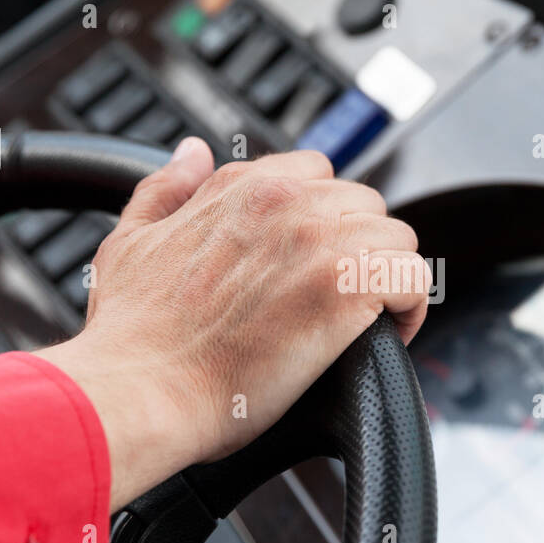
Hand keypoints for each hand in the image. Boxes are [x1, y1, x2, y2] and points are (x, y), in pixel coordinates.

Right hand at [34, 137, 430, 510]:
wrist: (139, 391)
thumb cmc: (131, 336)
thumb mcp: (129, 242)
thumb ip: (165, 189)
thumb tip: (192, 151)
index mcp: (241, 187)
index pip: (319, 175)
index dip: (324, 222)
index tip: (312, 264)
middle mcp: (286, 200)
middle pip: (365, 206)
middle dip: (358, 249)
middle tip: (336, 301)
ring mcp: (321, 239)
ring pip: (397, 240)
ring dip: (387, 278)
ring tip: (365, 322)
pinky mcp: (348, 285)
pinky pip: (414, 279)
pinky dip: (410, 309)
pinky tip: (387, 336)